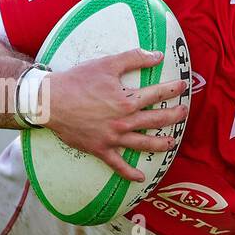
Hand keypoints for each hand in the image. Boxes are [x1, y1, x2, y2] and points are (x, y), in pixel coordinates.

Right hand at [37, 49, 188, 182]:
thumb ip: (133, 58)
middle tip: (184, 113)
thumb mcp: (106, 64)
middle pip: (156, 120)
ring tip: (172, 143)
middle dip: (174, 116)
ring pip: (144, 144)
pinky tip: (141, 178)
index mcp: (127, 100)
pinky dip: (129, 173)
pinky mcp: (100, 149)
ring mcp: (113, 138)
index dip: (172, 89)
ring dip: (161, 144)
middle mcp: (123, 121)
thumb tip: (157, 55)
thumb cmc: (77, 81)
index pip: (157, 95)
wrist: (50, 102)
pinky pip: (118, 165)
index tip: (183, 87)